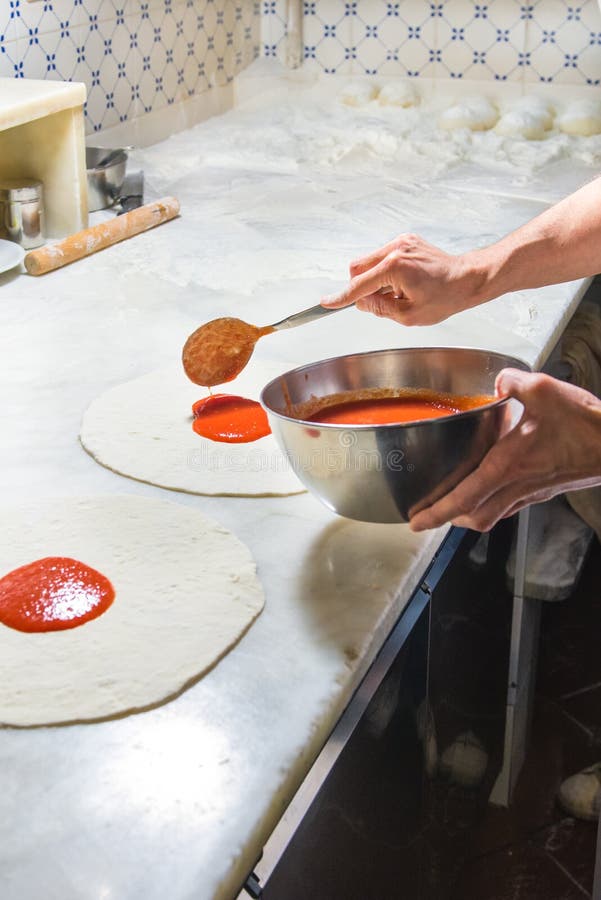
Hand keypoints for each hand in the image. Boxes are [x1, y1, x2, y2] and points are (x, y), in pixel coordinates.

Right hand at [321, 234, 486, 325]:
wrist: (467, 279)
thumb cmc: (444, 298)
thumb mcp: (408, 315)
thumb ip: (379, 308)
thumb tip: (362, 302)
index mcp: (394, 268)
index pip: (358, 286)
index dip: (341, 298)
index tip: (326, 303)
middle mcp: (395, 249)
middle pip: (357, 268)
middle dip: (361, 287)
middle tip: (380, 303)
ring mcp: (401, 242)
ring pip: (369, 262)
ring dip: (375, 280)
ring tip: (399, 293)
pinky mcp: (406, 241)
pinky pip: (383, 257)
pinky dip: (385, 272)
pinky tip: (404, 283)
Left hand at [409, 369, 600, 532]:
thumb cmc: (586, 425)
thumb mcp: (545, 390)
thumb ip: (514, 381)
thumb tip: (501, 380)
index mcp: (508, 465)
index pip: (463, 498)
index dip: (436, 513)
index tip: (416, 521)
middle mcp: (517, 484)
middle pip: (473, 516)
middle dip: (447, 519)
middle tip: (428, 514)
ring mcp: (533, 491)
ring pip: (492, 515)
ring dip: (469, 514)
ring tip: (453, 505)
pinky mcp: (546, 489)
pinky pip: (510, 505)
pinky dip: (492, 504)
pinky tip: (492, 489)